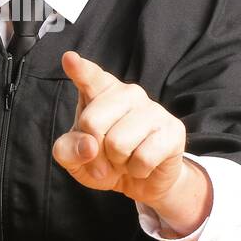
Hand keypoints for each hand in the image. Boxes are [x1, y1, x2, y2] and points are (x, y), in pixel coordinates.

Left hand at [51, 50, 188, 206]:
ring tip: (125, 159)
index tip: (69, 58)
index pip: (89, 76)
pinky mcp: (173, 129)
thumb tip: (89, 145)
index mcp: (100, 91)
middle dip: (94, 151)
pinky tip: (143, 165)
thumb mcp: (74, 158)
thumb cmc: (103, 161)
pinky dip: (137, 171)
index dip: (80, 69)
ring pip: (118, 144)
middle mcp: (128, 93)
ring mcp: (153, 108)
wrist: (140, 181)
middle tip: (105, 157)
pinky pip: (143, 159)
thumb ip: (67, 149)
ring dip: (117, 163)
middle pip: (92, 122)